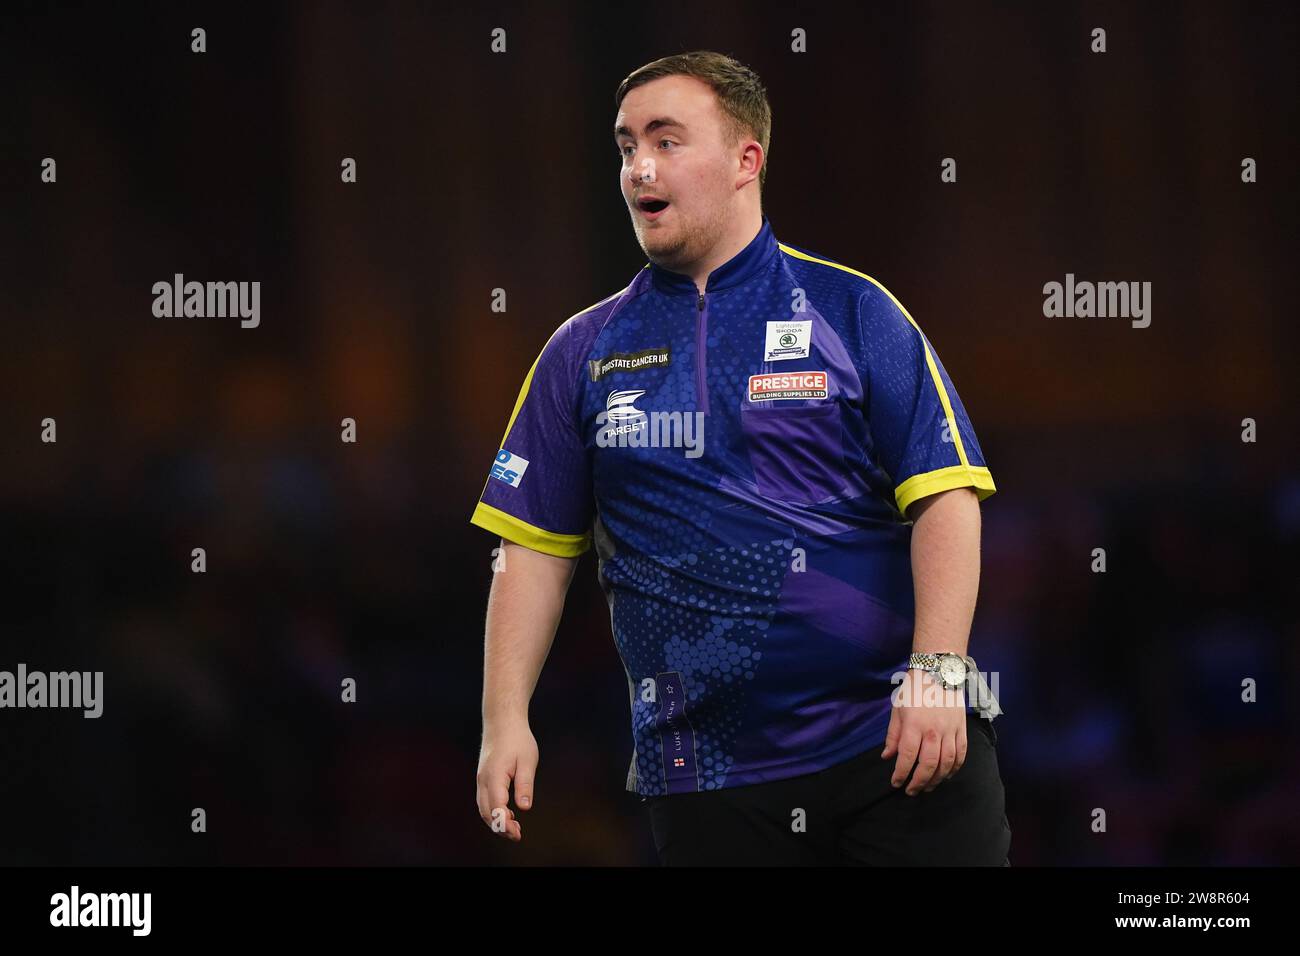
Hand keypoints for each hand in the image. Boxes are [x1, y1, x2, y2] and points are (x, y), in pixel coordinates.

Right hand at [476, 718, 538, 841]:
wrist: (502, 721)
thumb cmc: (518, 739)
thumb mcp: (528, 760)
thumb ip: (525, 784)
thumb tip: (524, 807)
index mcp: (495, 776)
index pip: (497, 808)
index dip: (505, 824)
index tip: (517, 834)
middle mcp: (483, 780)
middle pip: (487, 812)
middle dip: (500, 827)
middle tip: (518, 835)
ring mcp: (481, 779)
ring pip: (483, 808)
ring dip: (496, 821)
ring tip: (513, 829)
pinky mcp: (483, 777)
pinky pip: (484, 801)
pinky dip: (492, 812)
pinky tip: (506, 815)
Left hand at [880, 668, 967, 794]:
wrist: (939, 672)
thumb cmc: (914, 690)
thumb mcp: (897, 709)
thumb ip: (893, 735)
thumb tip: (887, 756)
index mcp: (914, 725)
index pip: (907, 756)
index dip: (901, 773)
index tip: (895, 783)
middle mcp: (934, 730)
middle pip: (928, 764)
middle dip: (919, 782)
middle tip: (911, 791)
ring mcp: (950, 731)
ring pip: (946, 763)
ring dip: (937, 779)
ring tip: (927, 787)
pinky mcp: (962, 730)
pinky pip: (961, 755)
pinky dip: (954, 769)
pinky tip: (946, 775)